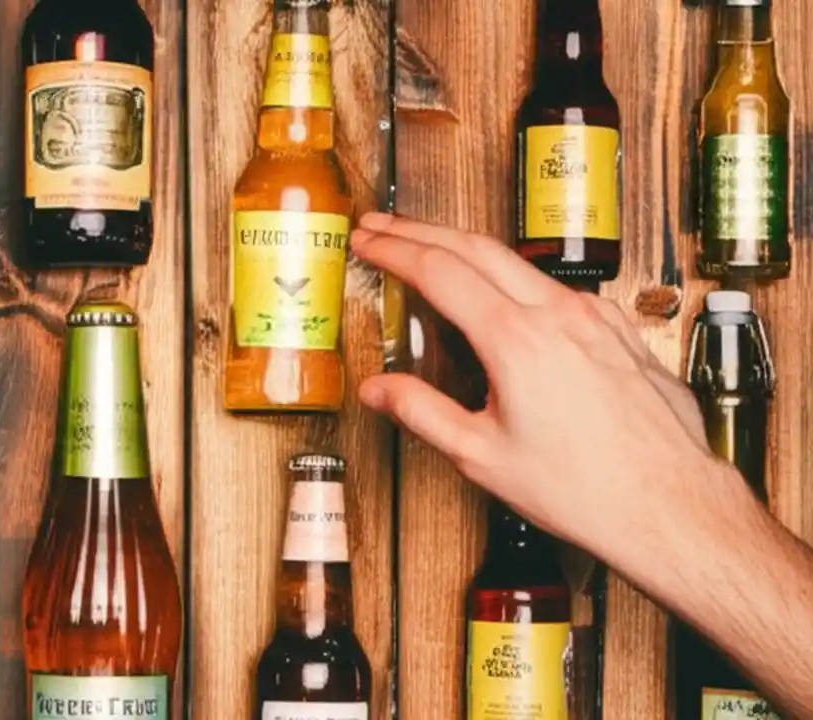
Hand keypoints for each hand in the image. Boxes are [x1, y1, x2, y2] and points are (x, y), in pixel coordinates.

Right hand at [352, 213, 720, 554]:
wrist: (669, 504)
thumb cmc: (584, 489)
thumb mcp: (482, 456)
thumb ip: (422, 412)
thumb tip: (377, 390)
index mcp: (516, 341)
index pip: (440, 271)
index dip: (394, 249)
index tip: (368, 239)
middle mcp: (559, 315)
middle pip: (476, 246)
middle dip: (421, 230)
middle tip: (384, 225)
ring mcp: (594, 317)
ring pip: (519, 262)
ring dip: (467, 249)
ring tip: (434, 253)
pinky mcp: (618, 329)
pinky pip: (557, 288)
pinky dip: (515, 277)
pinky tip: (505, 295)